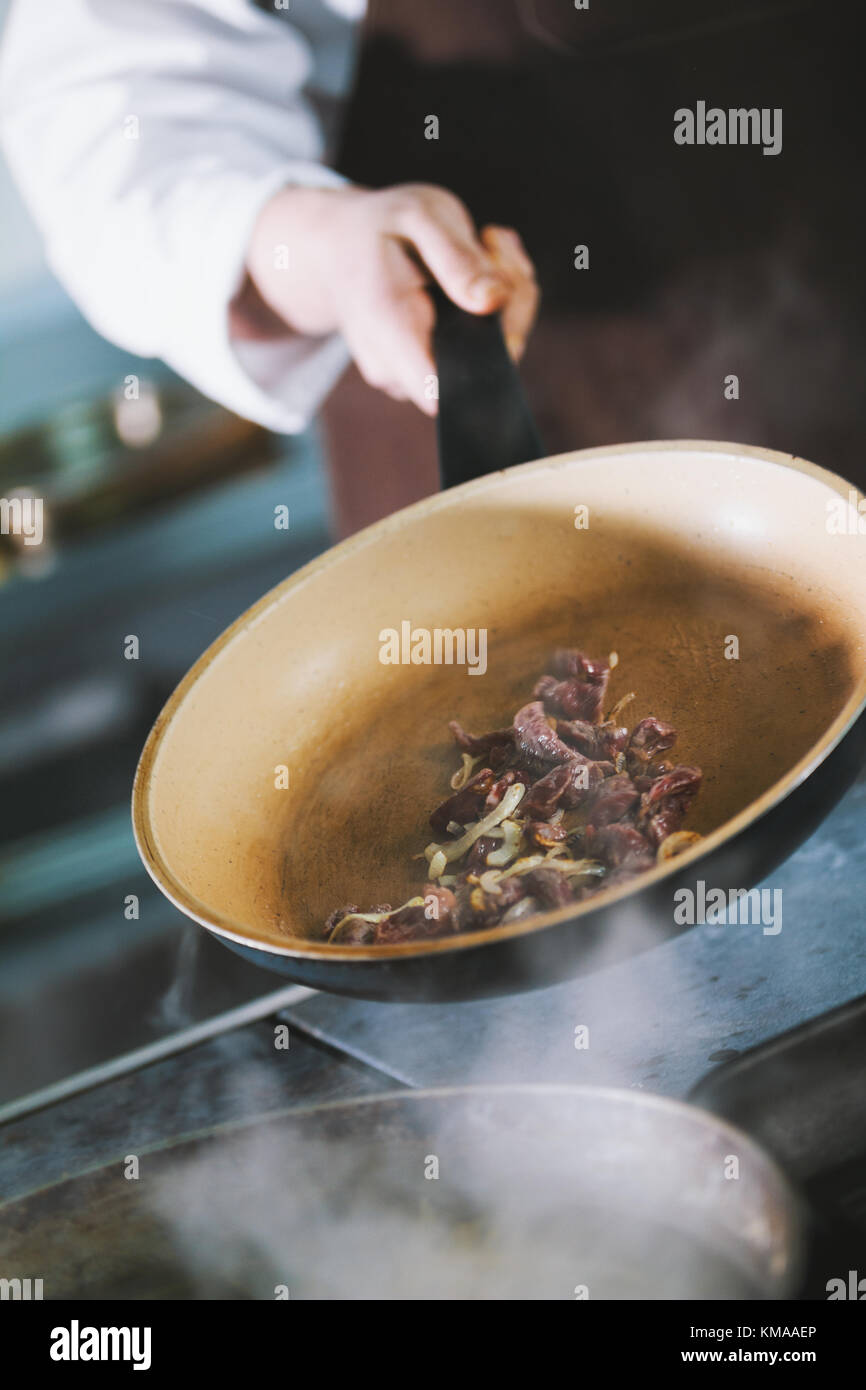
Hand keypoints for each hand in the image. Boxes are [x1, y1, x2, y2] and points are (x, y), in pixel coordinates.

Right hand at [243, 182, 538, 415]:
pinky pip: (482, 353)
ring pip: (492, 358)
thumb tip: (494, 301)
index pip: (444, 390)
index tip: (498, 288)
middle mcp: (396, 368)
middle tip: (492, 245)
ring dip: (506, 303)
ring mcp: (411, 378)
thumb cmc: (380, 228)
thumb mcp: (420, 215)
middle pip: (485, 367)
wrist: (338, 247)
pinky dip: (495, 312)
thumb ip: (457, 258)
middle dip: (511, 305)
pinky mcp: (431, 372)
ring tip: (482, 249)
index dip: (492, 352)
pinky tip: (477, 274)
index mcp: (388, 328)